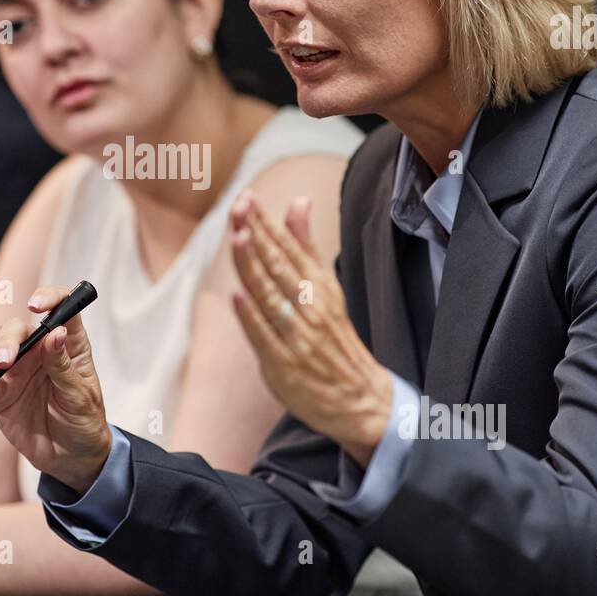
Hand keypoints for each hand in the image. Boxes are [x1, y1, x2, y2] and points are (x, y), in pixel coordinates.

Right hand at [0, 284, 111, 493]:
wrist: (71, 458)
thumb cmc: (84, 421)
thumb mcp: (81, 396)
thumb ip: (64, 366)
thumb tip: (55, 333)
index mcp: (67, 346)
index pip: (61, 309)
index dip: (50, 297)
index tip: (36, 305)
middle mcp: (40, 352)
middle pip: (18, 327)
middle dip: (8, 339)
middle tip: (6, 361)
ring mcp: (18, 371)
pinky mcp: (1, 394)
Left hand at [229, 191, 392, 465]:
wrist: (359, 398)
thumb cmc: (333, 336)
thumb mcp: (326, 287)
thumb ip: (306, 246)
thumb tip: (298, 201)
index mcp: (320, 286)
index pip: (290, 249)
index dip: (267, 223)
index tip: (248, 197)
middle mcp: (310, 308)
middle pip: (279, 267)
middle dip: (258, 236)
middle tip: (240, 207)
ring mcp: (297, 336)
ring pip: (271, 297)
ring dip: (254, 268)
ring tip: (239, 239)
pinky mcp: (284, 364)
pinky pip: (266, 337)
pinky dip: (252, 318)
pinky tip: (237, 297)